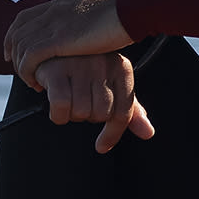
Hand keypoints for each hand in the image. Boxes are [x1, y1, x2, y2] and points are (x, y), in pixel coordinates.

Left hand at [7, 0, 133, 76]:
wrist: (129, 10)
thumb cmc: (120, 15)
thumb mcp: (91, 13)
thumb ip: (78, 21)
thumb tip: (79, 32)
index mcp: (58, 4)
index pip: (22, 19)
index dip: (13, 37)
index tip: (14, 53)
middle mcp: (50, 12)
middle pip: (17, 34)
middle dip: (14, 56)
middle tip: (22, 73)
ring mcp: (53, 25)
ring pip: (21, 48)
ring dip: (22, 67)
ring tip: (32, 82)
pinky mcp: (58, 40)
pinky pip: (30, 58)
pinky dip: (28, 72)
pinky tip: (38, 83)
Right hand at [32, 51, 157, 151]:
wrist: (50, 52)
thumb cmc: (85, 72)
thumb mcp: (111, 88)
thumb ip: (131, 112)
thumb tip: (148, 133)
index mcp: (122, 68)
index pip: (124, 112)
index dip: (113, 133)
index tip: (102, 145)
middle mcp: (103, 64)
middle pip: (101, 115)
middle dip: (88, 116)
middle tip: (80, 102)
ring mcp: (80, 65)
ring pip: (81, 113)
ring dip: (72, 114)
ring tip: (68, 97)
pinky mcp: (56, 70)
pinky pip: (61, 107)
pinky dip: (57, 115)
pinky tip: (56, 105)